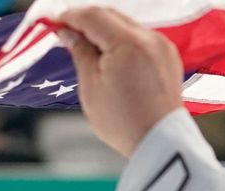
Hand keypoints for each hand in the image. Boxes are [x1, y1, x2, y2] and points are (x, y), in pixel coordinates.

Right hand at [59, 6, 184, 157]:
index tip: (56, 22)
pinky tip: (111, 55)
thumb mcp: (91, 87)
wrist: (158, 142)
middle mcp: (149, 38)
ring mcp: (162, 45)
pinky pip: (141, 38)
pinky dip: (123, 40)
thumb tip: (69, 34)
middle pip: (112, 15)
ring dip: (106, 30)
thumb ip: (80, 53)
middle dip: (88, 20)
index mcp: (128, 43)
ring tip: (88, 47)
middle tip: (68, 32)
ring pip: (127, 25)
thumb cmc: (123, 122)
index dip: (71, 16)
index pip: (93, 16)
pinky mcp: (168, 55)